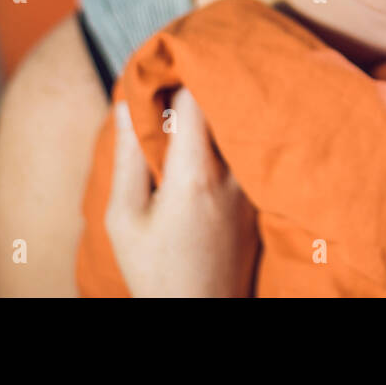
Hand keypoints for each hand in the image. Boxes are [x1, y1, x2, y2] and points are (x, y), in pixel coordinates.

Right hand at [105, 86, 257, 296]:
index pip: (197, 96)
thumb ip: (128, 156)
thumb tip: (127, 102)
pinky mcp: (260, 199)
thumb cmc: (155, 270)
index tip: (160, 69)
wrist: (202, 314)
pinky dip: (232, 138)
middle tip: (179, 74)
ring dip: (219, 112)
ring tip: (192, 108)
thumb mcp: (124, 217)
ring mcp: (253, 187)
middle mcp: (234, 174)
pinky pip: (249, 152)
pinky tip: (213, 141)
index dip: (178, 73)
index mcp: (196, 175)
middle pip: (226, 104)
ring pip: (240, 127)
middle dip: (202, 85)